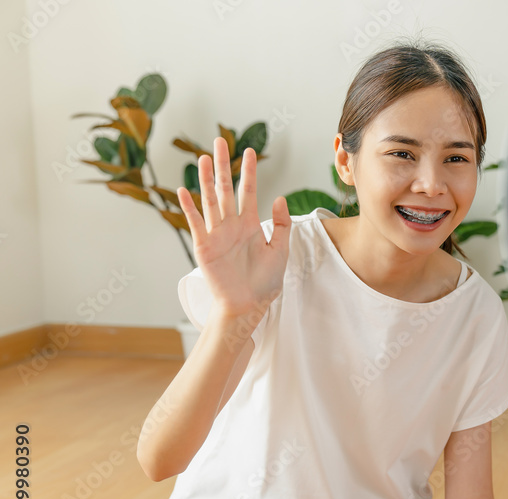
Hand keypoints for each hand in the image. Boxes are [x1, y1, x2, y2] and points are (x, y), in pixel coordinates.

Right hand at [177, 136, 292, 321]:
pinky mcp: (204, 246)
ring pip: (210, 200)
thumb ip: (281, 225)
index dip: (249, 172)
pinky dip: (189, 207)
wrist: (248, 305)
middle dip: (224, 166)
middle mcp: (232, 225)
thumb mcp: (280, 251)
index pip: (249, 191)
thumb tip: (279, 197)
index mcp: (251, 225)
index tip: (250, 152)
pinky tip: (184, 190)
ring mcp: (216, 234)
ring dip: (207, 179)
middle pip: (226, 189)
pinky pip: (195, 223)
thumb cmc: (265, 282)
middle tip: (220, 141)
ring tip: (204, 158)